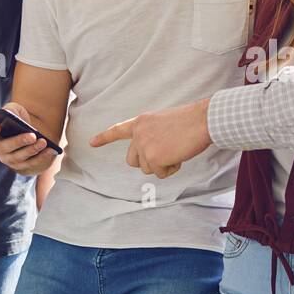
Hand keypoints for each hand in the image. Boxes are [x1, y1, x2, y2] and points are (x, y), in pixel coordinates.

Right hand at [0, 101, 59, 176]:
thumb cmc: (18, 118)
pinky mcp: (20, 165)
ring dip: (31, 150)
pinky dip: (41, 157)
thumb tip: (10, 114)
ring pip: (17, 158)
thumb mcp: (15, 110)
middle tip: (32, 136)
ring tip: (43, 142)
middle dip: (18, 142)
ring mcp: (7, 159)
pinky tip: (51, 149)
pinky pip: (30, 163)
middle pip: (3, 147)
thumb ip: (10, 110)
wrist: (28, 130)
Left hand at [90, 97, 212, 178]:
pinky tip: (179, 155)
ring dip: (163, 165)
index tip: (92, 143)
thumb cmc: (190, 121)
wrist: (201, 121)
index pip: (118, 130)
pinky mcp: (153, 158)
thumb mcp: (164, 122)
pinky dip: (171, 169)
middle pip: (133, 160)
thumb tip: (153, 154)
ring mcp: (144, 146)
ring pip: (147, 168)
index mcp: (141, 122)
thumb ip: (152, 135)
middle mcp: (138, 134)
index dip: (104, 137)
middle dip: (148, 162)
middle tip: (166, 154)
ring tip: (177, 150)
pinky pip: (160, 173)